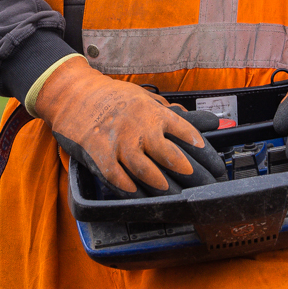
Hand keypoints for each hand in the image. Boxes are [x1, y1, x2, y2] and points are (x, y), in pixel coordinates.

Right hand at [34, 58, 226, 197]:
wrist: (74, 93)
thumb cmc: (112, 96)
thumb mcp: (143, 97)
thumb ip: (169, 112)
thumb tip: (202, 121)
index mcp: (152, 111)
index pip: (183, 130)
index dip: (201, 149)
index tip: (213, 163)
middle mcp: (138, 126)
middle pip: (168, 154)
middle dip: (188, 172)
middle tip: (200, 185)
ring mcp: (118, 140)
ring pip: (144, 169)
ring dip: (161, 185)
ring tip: (174, 195)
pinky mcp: (99, 153)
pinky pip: (116, 176)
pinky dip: (128, 187)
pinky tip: (136, 194)